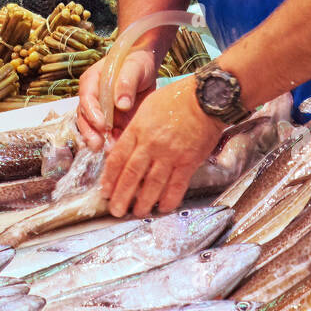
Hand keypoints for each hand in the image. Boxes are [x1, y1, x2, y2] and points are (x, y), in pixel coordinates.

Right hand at [76, 50, 157, 150]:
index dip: (92, 113)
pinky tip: (119, 149)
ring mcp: (101, 111)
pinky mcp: (112, 121)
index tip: (102, 125)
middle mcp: (92, 98)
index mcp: (92, 81)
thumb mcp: (134, 68)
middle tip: (98, 145)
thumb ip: (126, 83)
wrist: (145, 66)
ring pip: (94, 129)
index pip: (87, 98)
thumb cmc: (137, 62)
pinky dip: (113, 142)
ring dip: (100, 141)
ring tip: (110, 151)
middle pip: (84, 117)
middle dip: (90, 133)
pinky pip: (109, 134)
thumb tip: (122, 104)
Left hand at [100, 74, 224, 218]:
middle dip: (121, 196)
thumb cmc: (176, 99)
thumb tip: (124, 147)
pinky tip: (163, 208)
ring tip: (137, 212)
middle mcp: (151, 144)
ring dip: (143, 202)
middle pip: (131, 175)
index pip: (118, 158)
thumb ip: (135, 128)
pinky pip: (176, 186)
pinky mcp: (188, 162)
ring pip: (151, 185)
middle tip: (116, 210)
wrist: (205, 98)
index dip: (110, 177)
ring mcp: (170, 155)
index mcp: (138, 129)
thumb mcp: (147, 107)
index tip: (105, 190)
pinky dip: (169, 200)